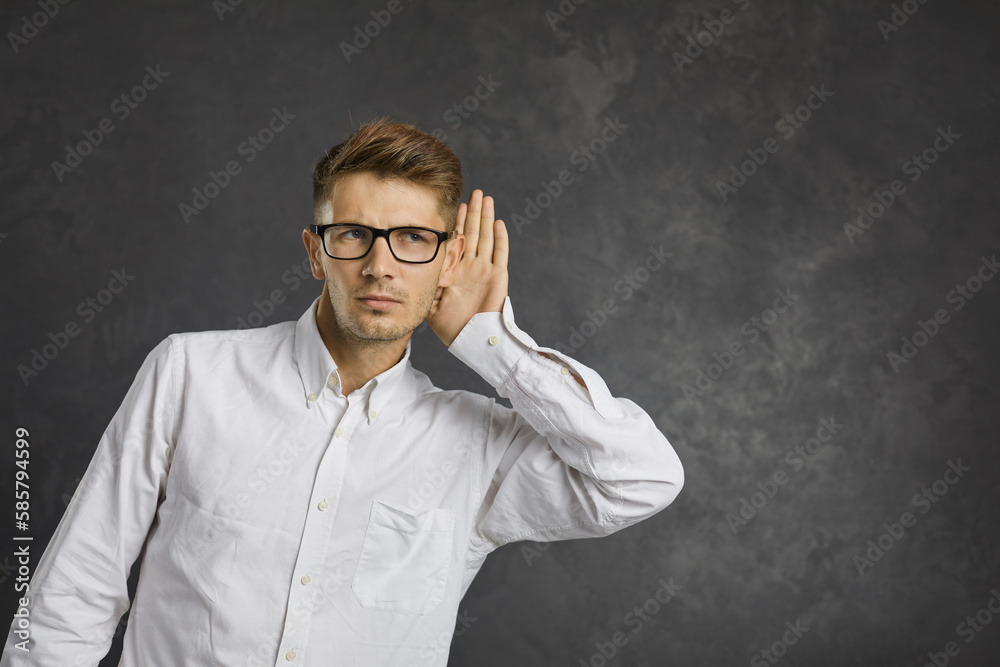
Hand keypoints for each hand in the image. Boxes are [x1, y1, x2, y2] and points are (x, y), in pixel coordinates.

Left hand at [427, 189, 507, 346]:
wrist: (471, 340)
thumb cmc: (451, 326)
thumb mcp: (430, 302)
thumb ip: (423, 284)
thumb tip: (406, 271)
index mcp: (456, 270)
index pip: (457, 240)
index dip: (457, 222)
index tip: (454, 205)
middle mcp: (471, 267)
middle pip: (473, 233)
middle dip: (473, 213)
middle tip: (473, 192)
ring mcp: (485, 270)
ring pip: (486, 237)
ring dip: (486, 217)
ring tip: (485, 198)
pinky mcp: (497, 277)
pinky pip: (500, 253)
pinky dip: (500, 237)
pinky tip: (498, 221)